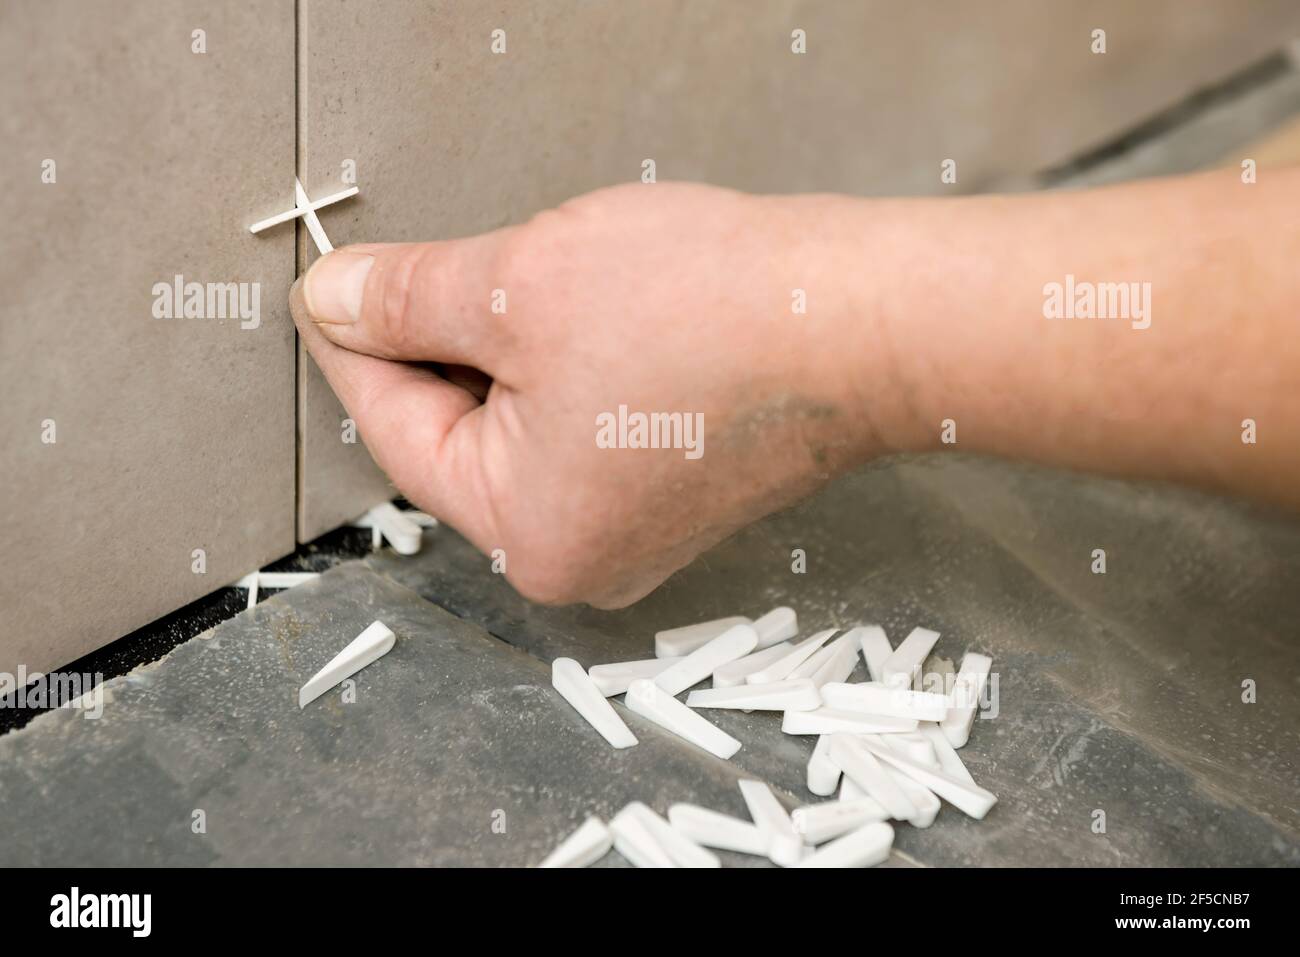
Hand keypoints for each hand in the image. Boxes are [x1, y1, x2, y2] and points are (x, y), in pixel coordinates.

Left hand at [291, 182, 903, 606]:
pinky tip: (594, 315)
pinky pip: (583, 432)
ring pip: (525, 429)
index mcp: (527, 535)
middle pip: (462, 437)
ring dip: (512, 353)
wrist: (865, 320)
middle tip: (442, 268)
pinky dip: (567, 371)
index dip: (356, 344)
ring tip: (543, 283)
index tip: (333, 289)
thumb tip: (335, 301)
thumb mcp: (517, 286)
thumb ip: (406, 299)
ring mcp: (636, 533)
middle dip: (445, 346)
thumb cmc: (714, 314)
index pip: (397, 431)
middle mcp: (580, 557)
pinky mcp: (676, 494)